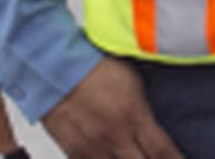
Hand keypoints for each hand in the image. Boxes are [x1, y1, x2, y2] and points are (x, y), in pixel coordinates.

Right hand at [40, 57, 184, 158]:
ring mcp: (92, 148)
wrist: (52, 65)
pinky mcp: (73, 151)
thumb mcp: (131, 80)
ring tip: (132, 155)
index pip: (163, 152)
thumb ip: (145, 109)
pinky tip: (112, 156)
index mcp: (132, 116)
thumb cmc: (92, 65)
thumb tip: (158, 126)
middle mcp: (114, 137)